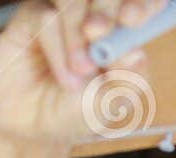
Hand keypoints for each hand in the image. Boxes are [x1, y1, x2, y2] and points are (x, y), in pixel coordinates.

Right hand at [0, 0, 165, 143]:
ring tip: (81, 70)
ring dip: (77, 33)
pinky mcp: (33, 17)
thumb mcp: (111, 103)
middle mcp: (94, 13)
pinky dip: (58, 50)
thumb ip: (129, 79)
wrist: (34, 127)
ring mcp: (63, 12)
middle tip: (100, 32)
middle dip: (107, 8)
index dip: (143, 4)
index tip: (136, 18)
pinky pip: (46, 17)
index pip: (139, 3)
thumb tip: (136, 53)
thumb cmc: (77, 110)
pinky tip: (65, 78)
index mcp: (122, 27)